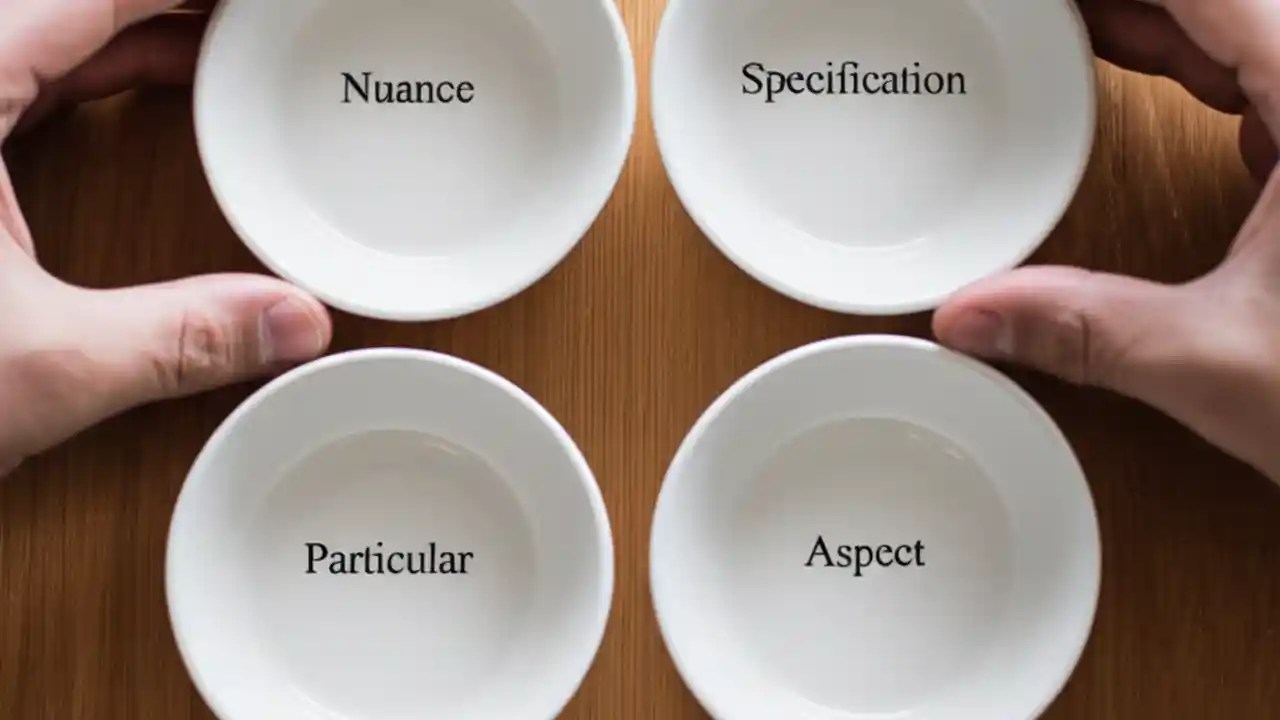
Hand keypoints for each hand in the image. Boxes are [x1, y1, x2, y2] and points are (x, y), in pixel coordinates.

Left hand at [0, 0, 331, 476]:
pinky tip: (150, 86)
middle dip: (174, 11)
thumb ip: (180, 337)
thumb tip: (292, 325)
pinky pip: (24, 77)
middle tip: (257, 27)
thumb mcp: (35, 361)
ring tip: (228, 44)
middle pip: (73, 5)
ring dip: (140, 33)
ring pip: (45, 35)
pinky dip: (95, 72)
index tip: (260, 7)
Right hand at [935, 0, 1279, 479]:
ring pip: (1246, 33)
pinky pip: (1263, 74)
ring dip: (1155, 24)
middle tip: (1031, 20)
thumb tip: (971, 314)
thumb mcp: (1222, 360)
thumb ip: (1085, 328)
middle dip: (1119, 7)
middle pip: (1222, 6)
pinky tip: (1149, 71)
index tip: (1039, 5)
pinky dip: (1196, 62)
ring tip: (1064, 26)